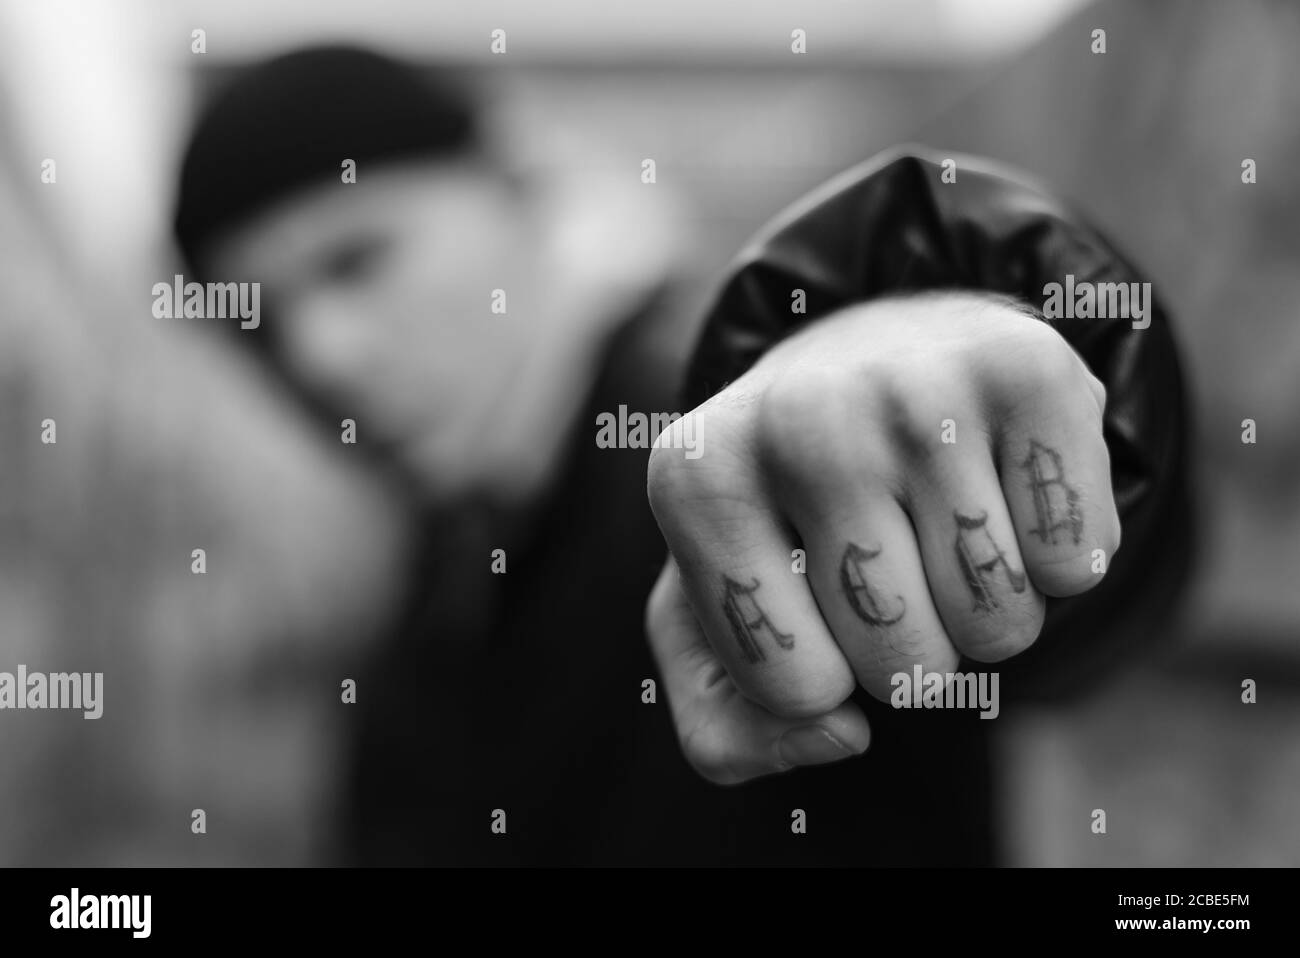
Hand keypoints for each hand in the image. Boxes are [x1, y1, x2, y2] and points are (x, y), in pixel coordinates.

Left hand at [645, 292, 1118, 783]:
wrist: (877, 363)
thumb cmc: (786, 515)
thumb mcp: (711, 628)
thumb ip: (726, 734)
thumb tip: (841, 736)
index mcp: (698, 482)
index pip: (793, 686)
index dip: (821, 679)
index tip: (809, 599)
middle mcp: (797, 419)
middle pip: (902, 664)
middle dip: (913, 654)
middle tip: (892, 564)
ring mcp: (914, 385)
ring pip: (996, 620)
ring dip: (987, 612)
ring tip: (944, 527)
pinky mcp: (1027, 369)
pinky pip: (1074, 561)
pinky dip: (1058, 561)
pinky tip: (1007, 494)